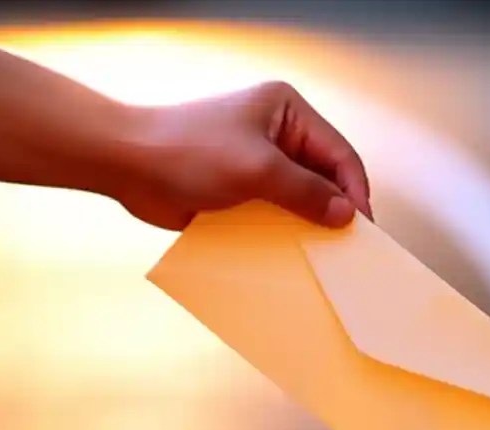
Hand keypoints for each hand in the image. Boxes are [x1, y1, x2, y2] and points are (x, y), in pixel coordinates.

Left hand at [113, 81, 371, 230]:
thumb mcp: (257, 169)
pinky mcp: (240, 190)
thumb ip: (306, 192)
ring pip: (300, 198)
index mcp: (287, 112)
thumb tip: (346, 213)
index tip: (363, 227)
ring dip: (309, 224)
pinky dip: (285, 233)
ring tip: (325, 255)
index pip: (339, 153)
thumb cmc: (187, 151)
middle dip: (334, 209)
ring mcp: (258, 163)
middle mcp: (277, 134)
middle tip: (348, 246)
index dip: (354, 190)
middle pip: (323, 177)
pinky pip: (274, 214)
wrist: (126, 163)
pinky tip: (294, 255)